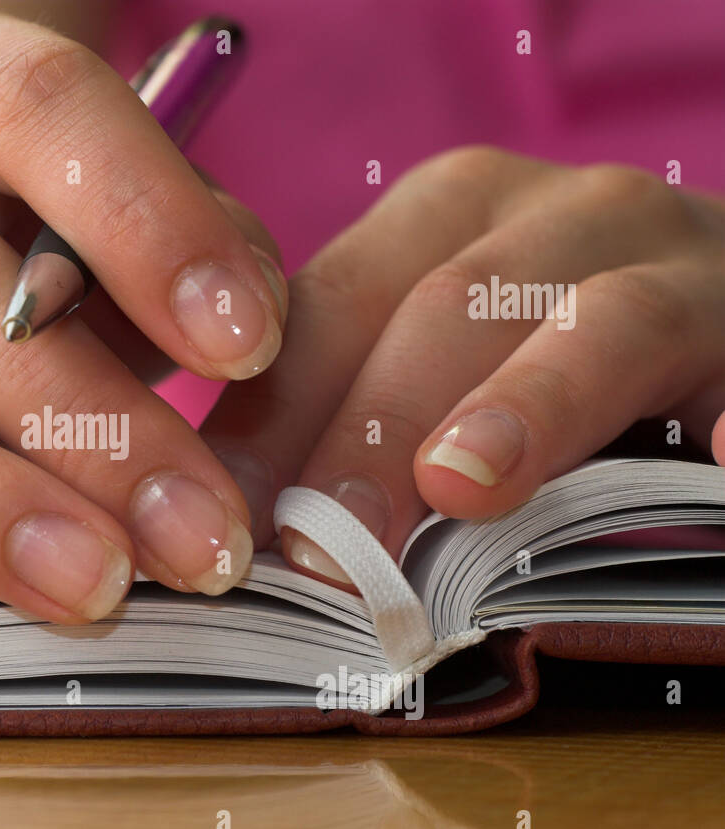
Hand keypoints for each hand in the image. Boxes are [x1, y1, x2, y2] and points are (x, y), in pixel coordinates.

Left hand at [203, 146, 724, 586]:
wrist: (706, 304)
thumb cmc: (540, 348)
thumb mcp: (436, 358)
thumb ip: (357, 416)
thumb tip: (256, 532)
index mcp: (443, 218)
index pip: (330, 307)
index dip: (271, 416)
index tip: (222, 516)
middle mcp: (551, 213)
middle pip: (442, 306)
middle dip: (371, 429)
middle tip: (323, 545)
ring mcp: (669, 257)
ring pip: (594, 321)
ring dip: (523, 409)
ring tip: (462, 488)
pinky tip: (719, 455)